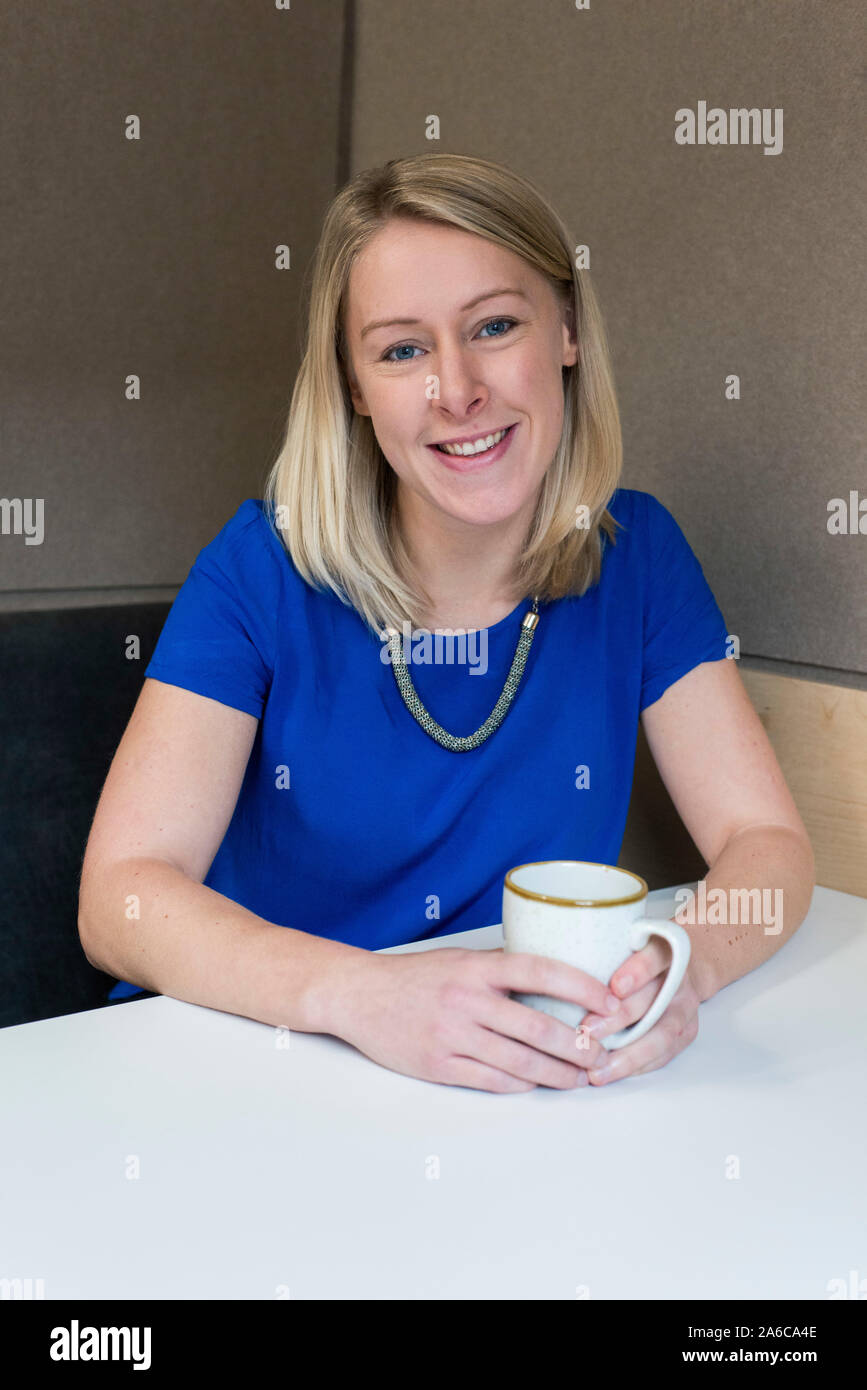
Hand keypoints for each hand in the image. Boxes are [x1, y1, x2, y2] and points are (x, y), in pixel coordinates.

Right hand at [328, 945, 624, 1093]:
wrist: (359, 996)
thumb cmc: (414, 977)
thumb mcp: (459, 958)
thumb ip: (501, 968)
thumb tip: (554, 976)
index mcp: (476, 967)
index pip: (541, 971)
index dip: (582, 988)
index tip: (608, 1001)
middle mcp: (467, 999)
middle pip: (538, 1027)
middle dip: (578, 1046)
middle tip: (600, 1054)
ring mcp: (452, 1035)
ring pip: (520, 1062)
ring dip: (556, 1074)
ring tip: (578, 1078)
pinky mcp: (439, 1065)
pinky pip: (491, 1080)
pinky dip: (520, 1084)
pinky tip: (536, 1083)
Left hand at [576, 940, 700, 1085]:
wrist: (679, 966)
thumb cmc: (636, 954)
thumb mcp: (624, 942)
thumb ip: (600, 950)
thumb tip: (552, 963)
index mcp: (664, 950)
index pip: (656, 956)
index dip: (638, 971)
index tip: (615, 986)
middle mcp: (678, 979)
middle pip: (653, 1001)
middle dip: (619, 1019)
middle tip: (586, 1031)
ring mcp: (685, 1007)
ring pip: (661, 1034)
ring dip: (627, 1055)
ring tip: (596, 1070)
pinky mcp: (687, 1032)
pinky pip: (663, 1055)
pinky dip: (636, 1067)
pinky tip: (610, 1074)